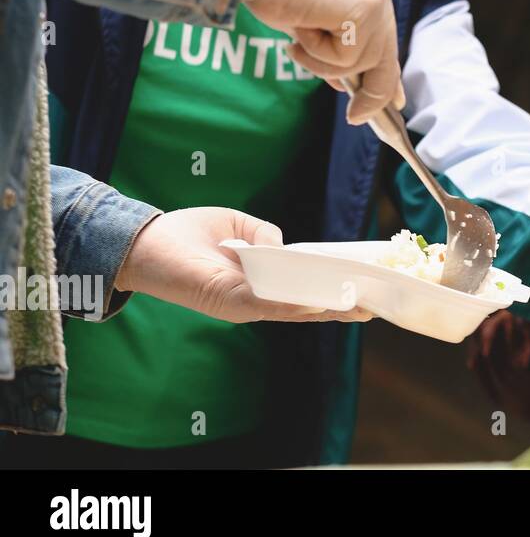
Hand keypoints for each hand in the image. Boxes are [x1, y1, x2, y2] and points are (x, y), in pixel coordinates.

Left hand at [116, 207, 373, 323]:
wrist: (146, 242)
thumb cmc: (189, 233)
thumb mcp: (241, 226)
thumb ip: (269, 236)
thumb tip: (289, 249)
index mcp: (261, 282)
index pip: (304, 289)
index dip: (334, 289)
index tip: (366, 287)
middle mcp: (256, 300)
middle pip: (306, 307)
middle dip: (340, 307)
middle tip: (375, 307)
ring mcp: (244, 304)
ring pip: (293, 311)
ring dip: (326, 309)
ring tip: (358, 307)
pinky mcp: (228, 302)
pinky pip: (267, 305)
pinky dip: (293, 305)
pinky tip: (317, 304)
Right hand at [244, 0, 403, 124]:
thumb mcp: (307, 20)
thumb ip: (333, 44)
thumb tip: (344, 85)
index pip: (384, 31)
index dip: (384, 67)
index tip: (393, 99)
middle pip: (385, 50)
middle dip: (373, 90)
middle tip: (357, 116)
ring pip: (363, 60)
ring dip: (322, 62)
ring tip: (296, 38)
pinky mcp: (366, 6)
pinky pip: (347, 58)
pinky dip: (317, 54)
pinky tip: (299, 27)